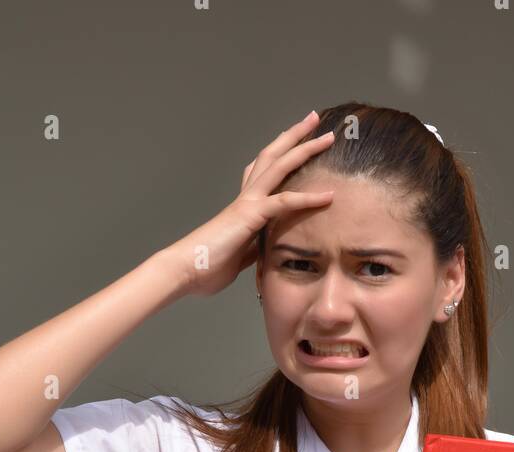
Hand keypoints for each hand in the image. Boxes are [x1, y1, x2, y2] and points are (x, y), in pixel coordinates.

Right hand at [162, 111, 335, 297]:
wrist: (185, 269)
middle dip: (294, 136)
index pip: (262, 172)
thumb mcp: (240, 255)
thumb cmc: (208, 265)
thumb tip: (266, 248)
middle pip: (272, 156)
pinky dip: (308, 198)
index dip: (280, 154)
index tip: (296, 142)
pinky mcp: (250, 216)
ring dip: (304, 148)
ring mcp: (248, 202)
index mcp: (243, 205)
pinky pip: (284, 202)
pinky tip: (328, 195)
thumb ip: (255, 245)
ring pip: (279, 165)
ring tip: (327, 136)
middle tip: (314, 119)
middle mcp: (246, 196)